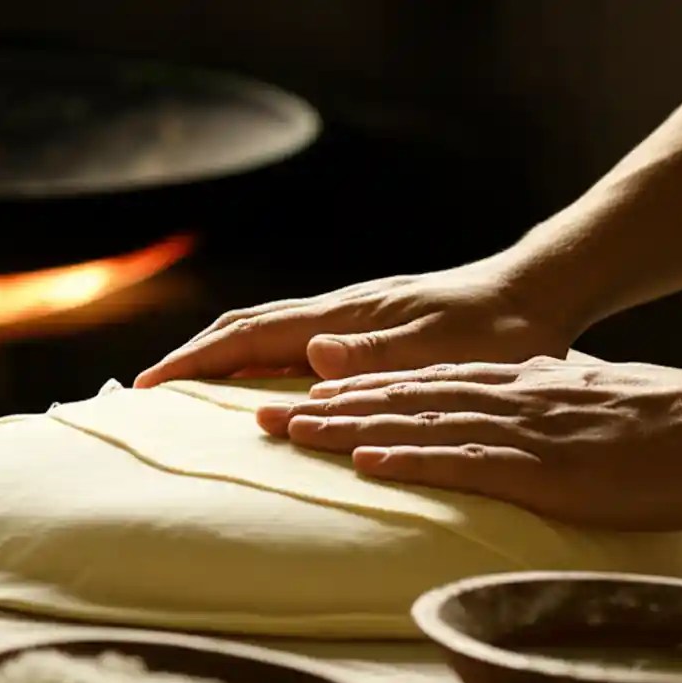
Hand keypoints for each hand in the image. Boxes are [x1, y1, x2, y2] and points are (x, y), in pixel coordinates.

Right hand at [134, 259, 573, 387]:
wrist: (532, 293)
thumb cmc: (496, 329)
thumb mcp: (444, 349)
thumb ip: (378, 354)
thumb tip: (310, 355)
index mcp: (342, 318)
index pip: (248, 336)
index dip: (195, 361)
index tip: (149, 385)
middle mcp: (335, 312)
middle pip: (243, 328)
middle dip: (191, 356)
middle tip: (149, 389)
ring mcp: (346, 316)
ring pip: (263, 330)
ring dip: (218, 355)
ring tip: (187, 385)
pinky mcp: (362, 326)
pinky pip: (288, 340)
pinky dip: (253, 356)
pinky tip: (257, 378)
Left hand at [255, 356, 681, 530]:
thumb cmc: (649, 418)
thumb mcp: (575, 399)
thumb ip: (533, 399)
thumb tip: (505, 403)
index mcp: (506, 387)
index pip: (416, 385)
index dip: (356, 392)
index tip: (305, 399)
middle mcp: (498, 400)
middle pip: (398, 400)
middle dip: (328, 408)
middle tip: (263, 415)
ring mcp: (515, 430)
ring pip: (416, 423)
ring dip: (350, 428)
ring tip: (292, 431)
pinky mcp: (538, 465)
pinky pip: (462, 460)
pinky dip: (411, 458)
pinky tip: (369, 461)